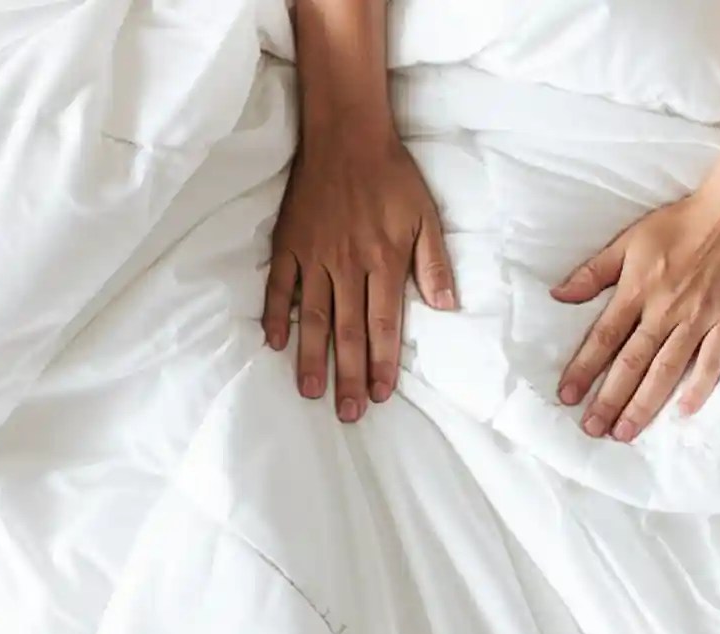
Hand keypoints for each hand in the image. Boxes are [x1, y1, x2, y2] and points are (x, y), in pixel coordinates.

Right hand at [263, 131, 456, 422]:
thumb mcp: (426, 214)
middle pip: (348, 331)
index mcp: (383, 261)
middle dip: (348, 375)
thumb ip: (434, 263)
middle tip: (345, 413)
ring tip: (310, 391)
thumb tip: (446, 306)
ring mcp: (314, 256)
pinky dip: (274, 314)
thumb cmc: (391, 174)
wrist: (346, 134)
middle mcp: (347, 265)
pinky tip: (273, 342)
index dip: (381, 362)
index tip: (379, 395)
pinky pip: (278, 286)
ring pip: (313, 317)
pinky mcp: (289, 243)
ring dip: (311, 358)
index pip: (383, 323)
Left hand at [552, 190, 719, 440]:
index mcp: (637, 290)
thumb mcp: (628, 241)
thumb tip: (558, 295)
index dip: (583, 368)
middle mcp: (665, 310)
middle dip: (609, 399)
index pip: (603, 338)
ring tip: (625, 432)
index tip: (567, 396)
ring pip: (666, 370)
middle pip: (631, 363)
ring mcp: (698, 319)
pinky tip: (682, 412)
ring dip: (644, 403)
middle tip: (592, 429)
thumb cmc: (679, 224)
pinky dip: (698, 387)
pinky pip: (713, 361)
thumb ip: (594, 272)